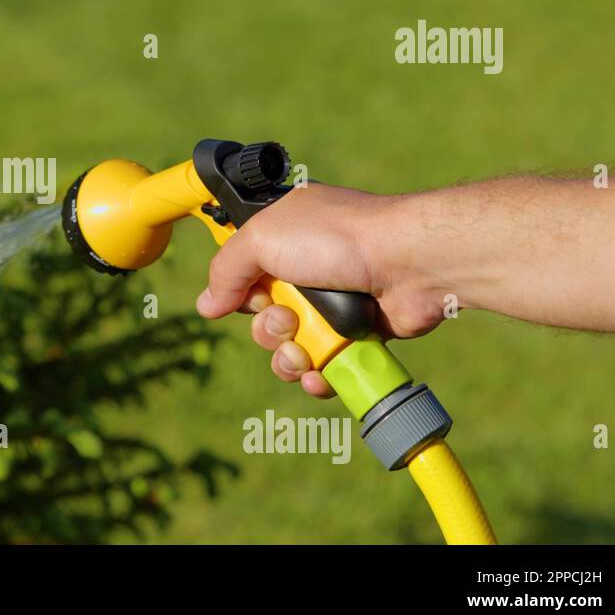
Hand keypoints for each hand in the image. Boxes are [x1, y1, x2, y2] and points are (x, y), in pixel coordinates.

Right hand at [194, 183, 446, 397]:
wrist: (408, 263)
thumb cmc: (338, 238)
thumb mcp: (263, 237)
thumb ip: (225, 270)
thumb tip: (206, 306)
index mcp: (283, 237)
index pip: (244, 273)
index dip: (238, 290)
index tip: (244, 295)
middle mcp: (305, 269)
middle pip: (262, 317)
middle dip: (267, 328)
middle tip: (287, 318)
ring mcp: (331, 304)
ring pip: (288, 347)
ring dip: (287, 357)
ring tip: (303, 349)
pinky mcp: (354, 335)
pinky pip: (321, 368)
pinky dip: (315, 376)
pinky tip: (317, 374)